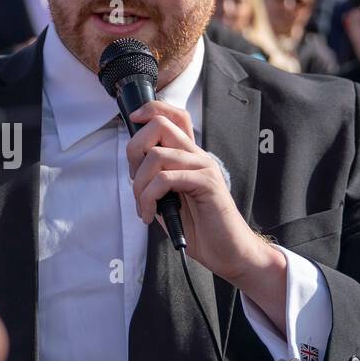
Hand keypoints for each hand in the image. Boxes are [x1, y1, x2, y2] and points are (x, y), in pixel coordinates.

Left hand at [126, 101, 286, 318]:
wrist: (227, 251)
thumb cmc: (197, 227)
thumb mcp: (168, 199)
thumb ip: (154, 179)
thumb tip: (131, 167)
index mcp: (189, 156)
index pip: (174, 115)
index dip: (151, 110)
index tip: (132, 119)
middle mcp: (197, 155)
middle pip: (160, 125)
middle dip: (134, 150)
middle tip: (134, 181)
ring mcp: (204, 167)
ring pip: (157, 155)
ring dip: (139, 185)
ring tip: (143, 207)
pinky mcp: (206, 184)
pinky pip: (166, 179)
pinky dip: (149, 198)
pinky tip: (150, 215)